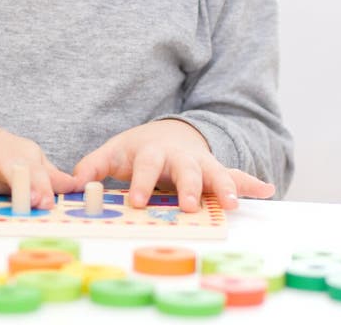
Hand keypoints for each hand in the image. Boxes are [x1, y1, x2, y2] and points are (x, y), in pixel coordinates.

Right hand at [0, 112, 76, 209]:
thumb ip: (49, 178)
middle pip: (10, 165)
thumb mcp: (30, 163)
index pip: (36, 172)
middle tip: (29, 197)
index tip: (46, 202)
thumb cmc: (4, 156)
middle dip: (20, 180)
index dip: (41, 187)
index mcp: (22, 157)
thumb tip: (78, 187)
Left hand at [72, 119, 274, 211]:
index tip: (137, 202)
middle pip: (186, 170)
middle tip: (188, 206)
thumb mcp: (112, 153)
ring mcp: (201, 164)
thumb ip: (92, 167)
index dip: (142, 183)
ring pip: (215, 173)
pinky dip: (251, 183)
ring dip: (224, 187)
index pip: (146, 166)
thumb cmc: (137, 150)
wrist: (167, 133)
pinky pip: (236, 176)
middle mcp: (180, 157)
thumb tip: (74, 182)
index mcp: (152, 152)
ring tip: (232, 203)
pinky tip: (267, 189)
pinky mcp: (216, 172)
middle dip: (188, 187)